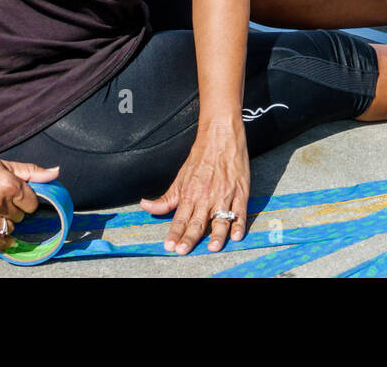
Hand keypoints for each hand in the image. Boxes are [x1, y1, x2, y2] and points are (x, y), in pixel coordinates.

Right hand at [0, 146, 57, 250]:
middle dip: (14, 212)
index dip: (27, 203)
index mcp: (8, 185)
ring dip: (3, 224)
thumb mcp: (3, 164)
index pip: (32, 205)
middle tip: (2, 204)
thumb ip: (30, 171)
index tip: (20, 200)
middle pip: (19, 218)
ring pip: (6, 230)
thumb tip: (55, 172)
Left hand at [141, 119, 249, 254]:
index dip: (174, 233)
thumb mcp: (180, 177)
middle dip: (190, 238)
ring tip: (212, 247)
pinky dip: (239, 223)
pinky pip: (240, 211)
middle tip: (183, 250)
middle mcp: (207, 195)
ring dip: (217, 234)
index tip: (170, 246)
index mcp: (190, 192)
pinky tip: (236, 234)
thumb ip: (166, 198)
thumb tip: (145, 206)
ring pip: (220, 219)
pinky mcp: (241, 191)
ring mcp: (225, 194)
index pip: (180, 218)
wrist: (221, 135)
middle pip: (198, 221)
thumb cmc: (201, 156)